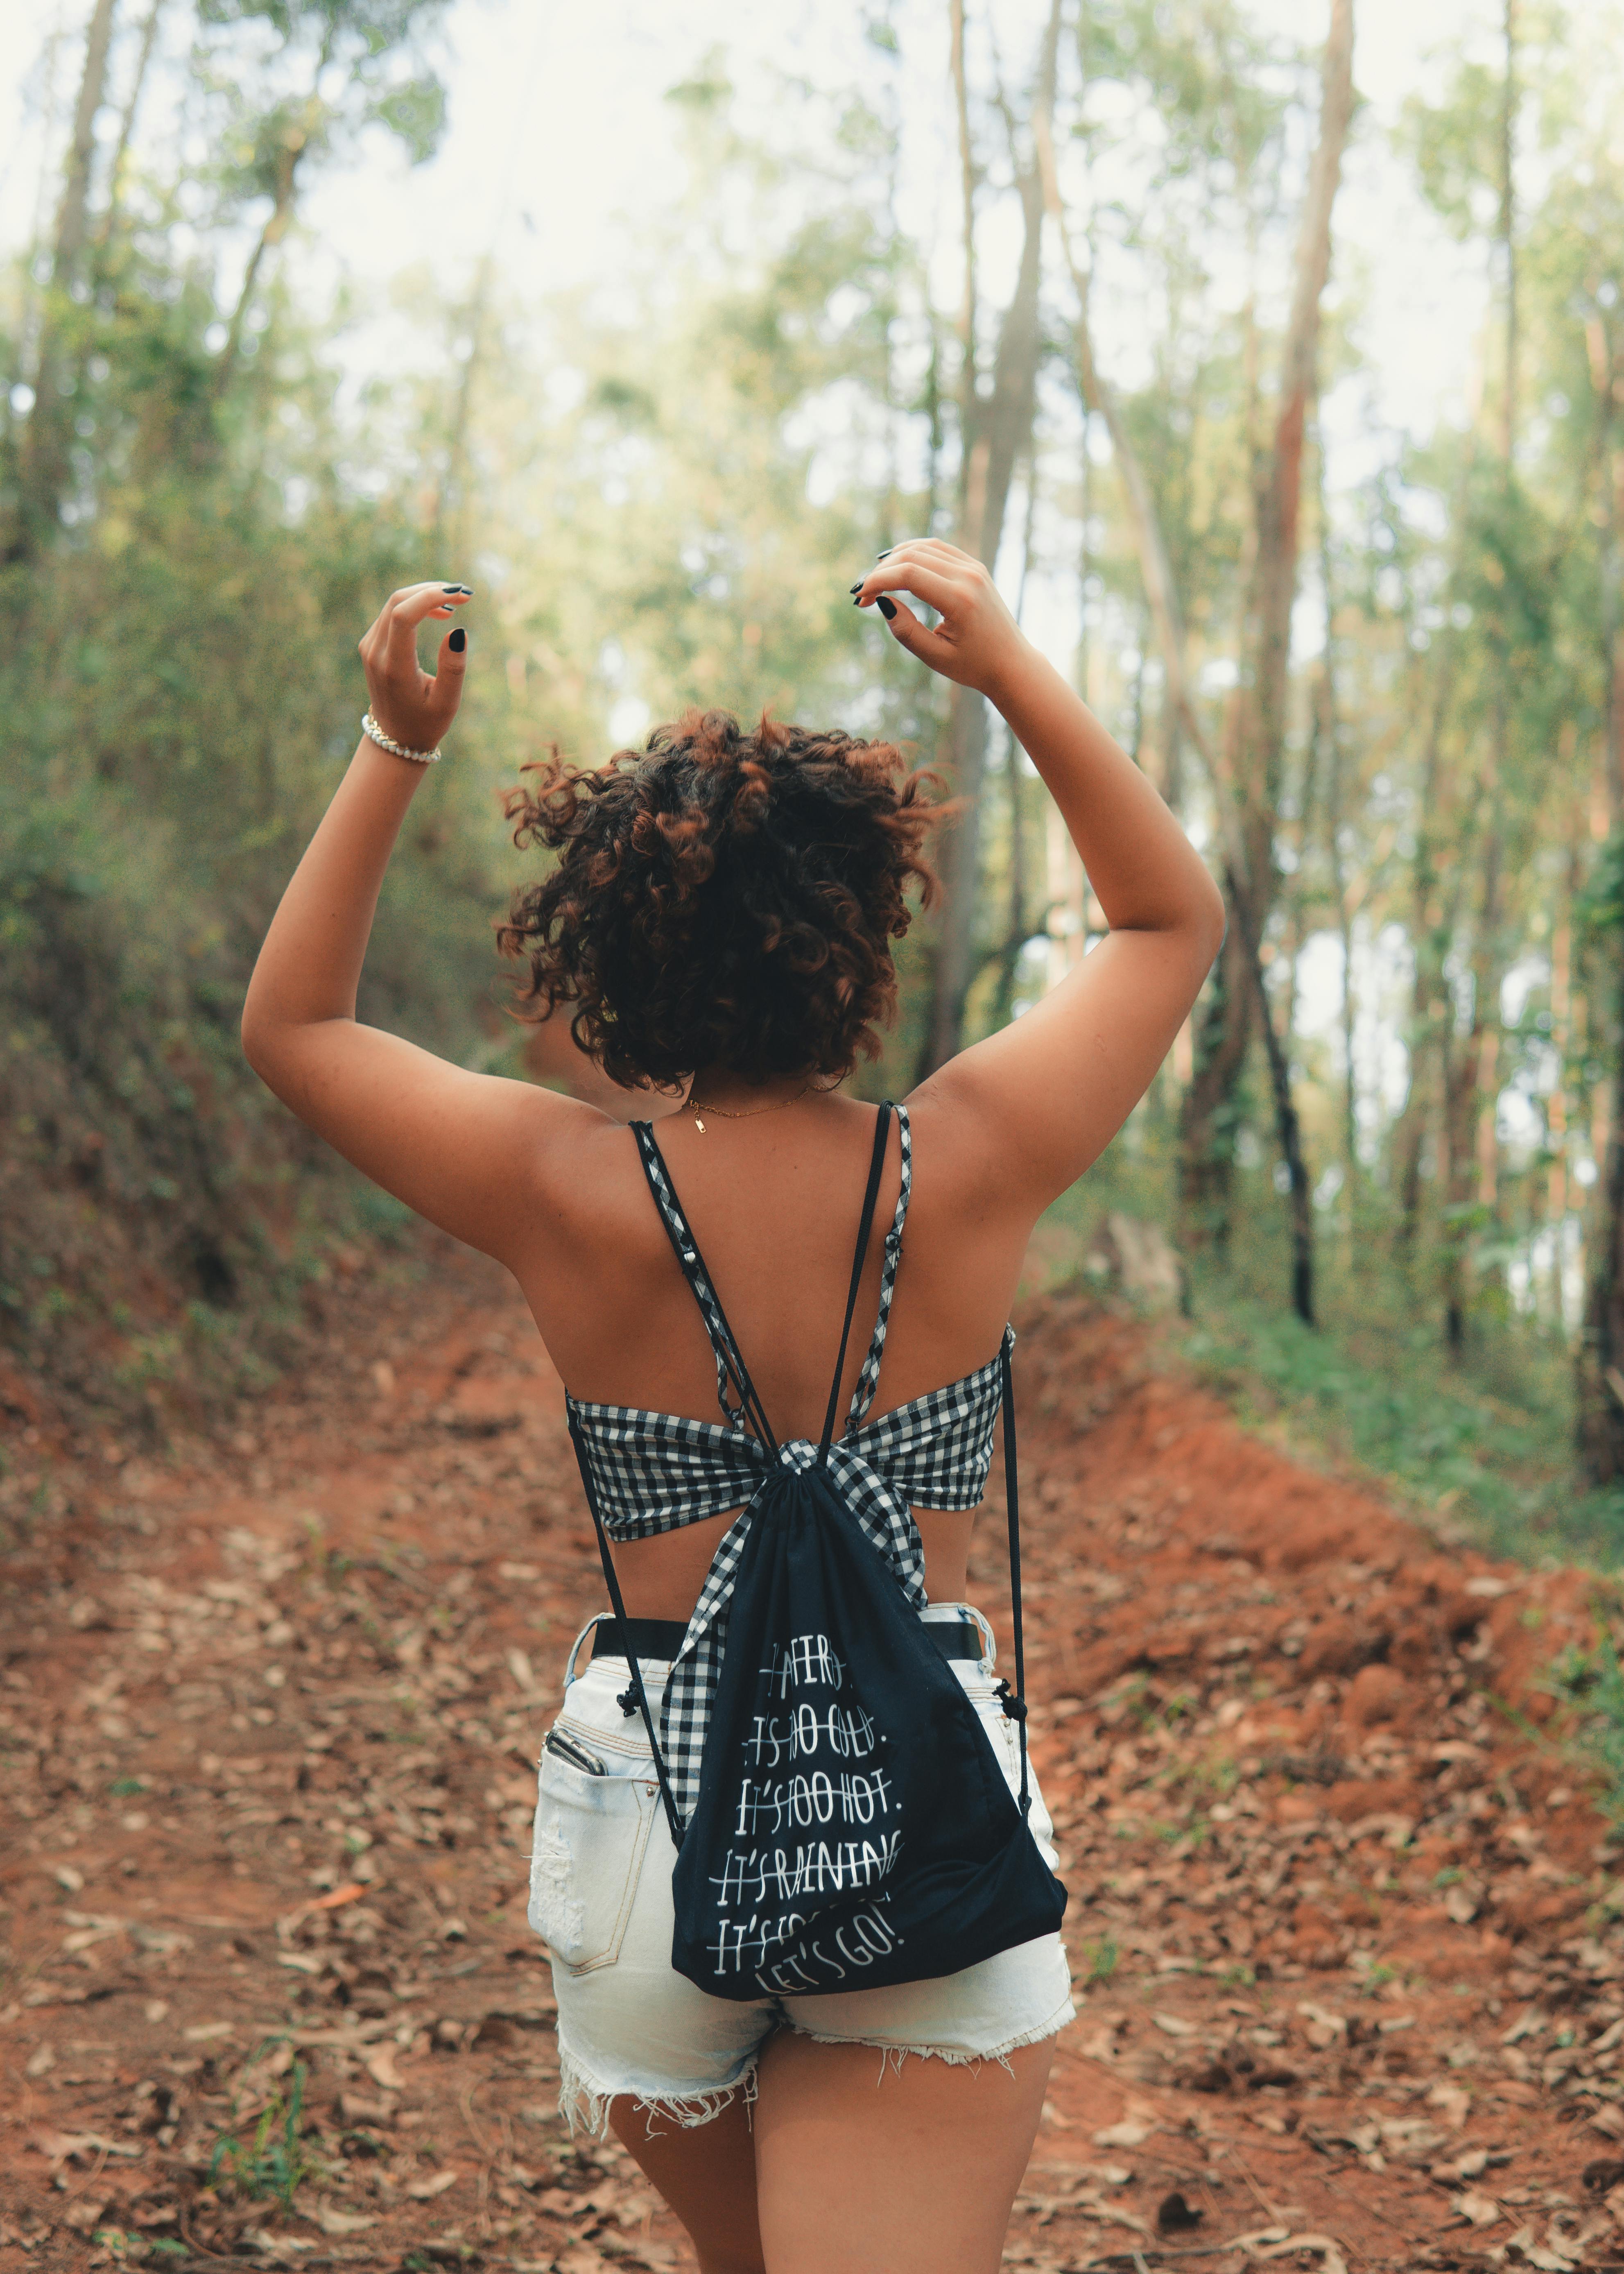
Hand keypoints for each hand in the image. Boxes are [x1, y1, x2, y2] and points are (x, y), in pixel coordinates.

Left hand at [357, 580, 472, 750]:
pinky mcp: (371, 643)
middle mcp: (376, 653)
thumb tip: (457, 631)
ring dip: (424, 595)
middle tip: (464, 594)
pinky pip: (392, 613)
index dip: (431, 597)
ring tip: (455, 603)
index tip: (462, 596)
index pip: (404, 616)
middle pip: (398, 601)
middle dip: (432, 590)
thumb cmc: (425, 722)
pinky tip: (438, 613)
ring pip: (394, 603)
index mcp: (394, 668)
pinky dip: (415, 605)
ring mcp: (369, 646)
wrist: (395, 737)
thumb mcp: (447, 703)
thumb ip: (453, 668)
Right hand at [852, 539, 1029, 698]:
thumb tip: (883, 602)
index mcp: (960, 600)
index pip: (909, 574)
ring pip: (924, 547)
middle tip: (863, 595)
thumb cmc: (974, 666)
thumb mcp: (935, 657)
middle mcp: (969, 576)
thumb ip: (906, 631)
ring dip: (894, 559)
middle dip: (881, 572)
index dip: (877, 581)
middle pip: (912, 555)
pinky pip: (938, 548)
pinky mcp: (975, 567)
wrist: (1011, 663)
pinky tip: (896, 565)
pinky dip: (914, 552)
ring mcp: (974, 568)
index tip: (859, 598)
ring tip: (876, 581)